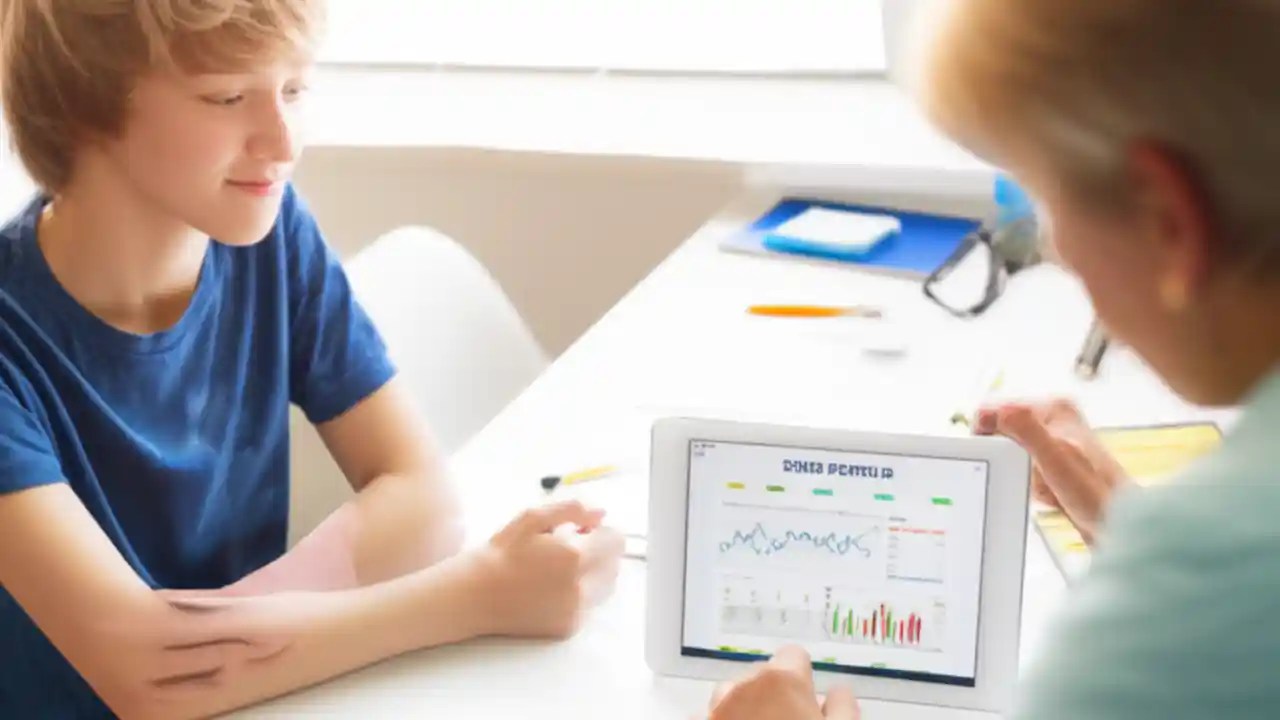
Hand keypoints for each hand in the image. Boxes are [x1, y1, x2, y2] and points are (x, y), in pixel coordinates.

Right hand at [470, 500, 623, 638]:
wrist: (475, 595)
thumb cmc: (501, 553)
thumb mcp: (532, 518)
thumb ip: (572, 510)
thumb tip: (601, 514)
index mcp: (575, 557)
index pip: (616, 541)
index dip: (599, 532)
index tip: (579, 532)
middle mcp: (581, 587)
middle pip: (614, 564)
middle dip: (598, 552)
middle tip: (566, 548)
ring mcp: (576, 611)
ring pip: (605, 586)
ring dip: (592, 573)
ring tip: (558, 568)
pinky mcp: (568, 627)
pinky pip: (589, 605)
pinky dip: (579, 594)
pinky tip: (551, 588)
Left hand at [707, 646, 859, 719]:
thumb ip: (844, 706)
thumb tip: (841, 692)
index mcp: (782, 680)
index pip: (794, 655)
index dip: (803, 676)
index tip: (808, 696)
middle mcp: (744, 686)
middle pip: (762, 673)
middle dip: (775, 691)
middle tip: (791, 718)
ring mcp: (717, 706)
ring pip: (733, 692)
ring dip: (746, 704)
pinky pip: (709, 713)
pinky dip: (721, 718)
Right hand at [975, 399, 1127, 543]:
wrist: (1117, 523)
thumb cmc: (1096, 496)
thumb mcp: (1055, 460)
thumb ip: (1027, 430)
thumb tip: (1001, 409)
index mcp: (1053, 408)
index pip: (995, 407)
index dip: (986, 433)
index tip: (994, 456)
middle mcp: (1053, 417)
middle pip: (1001, 429)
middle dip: (1005, 457)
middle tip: (1026, 473)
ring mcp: (1052, 438)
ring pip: (1008, 450)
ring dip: (1016, 471)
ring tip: (1041, 485)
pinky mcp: (1052, 458)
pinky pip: (1020, 466)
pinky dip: (1025, 481)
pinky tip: (1046, 492)